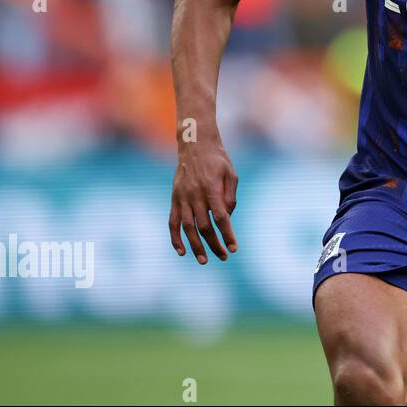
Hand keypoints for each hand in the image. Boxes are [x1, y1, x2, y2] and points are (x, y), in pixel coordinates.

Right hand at [169, 140, 238, 262]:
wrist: (195, 146)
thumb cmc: (217, 160)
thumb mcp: (231, 174)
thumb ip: (230, 196)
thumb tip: (226, 218)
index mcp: (211, 188)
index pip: (220, 217)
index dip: (227, 234)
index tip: (234, 248)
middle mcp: (194, 195)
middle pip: (204, 226)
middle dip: (214, 244)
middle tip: (223, 257)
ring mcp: (182, 198)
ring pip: (187, 228)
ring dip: (195, 246)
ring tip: (204, 260)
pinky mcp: (174, 199)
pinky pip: (172, 222)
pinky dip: (175, 238)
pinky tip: (181, 251)